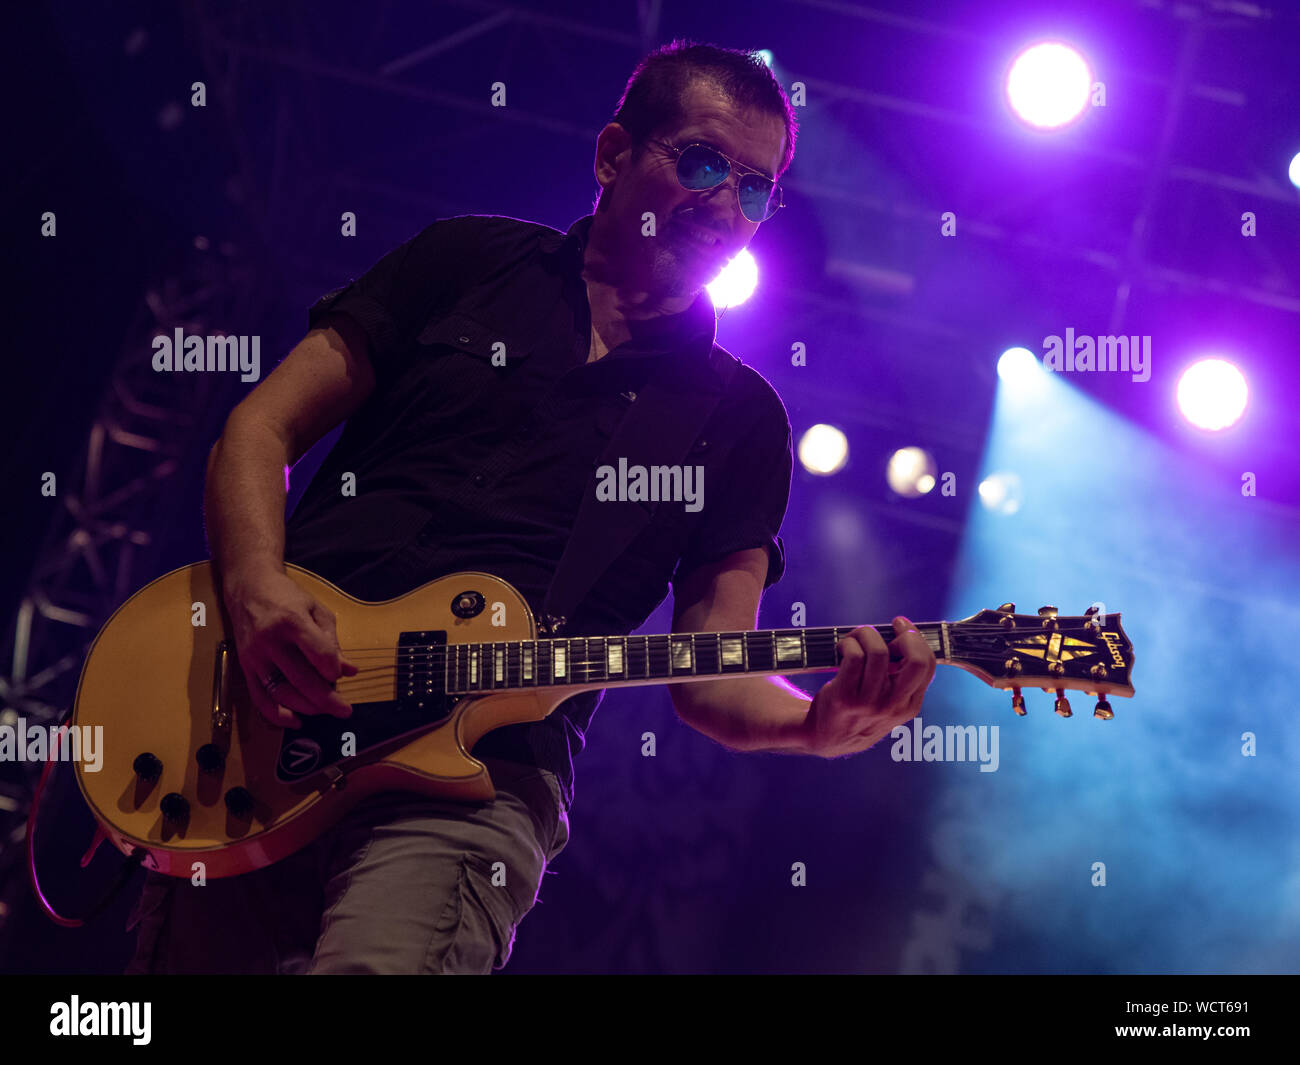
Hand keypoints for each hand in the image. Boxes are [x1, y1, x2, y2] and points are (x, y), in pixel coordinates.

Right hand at [222, 568, 357, 728]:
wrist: (248, 589)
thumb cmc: (287, 597)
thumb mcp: (316, 610)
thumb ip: (332, 642)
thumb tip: (349, 671)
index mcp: (291, 620)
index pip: (317, 652)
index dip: (332, 669)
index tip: (341, 675)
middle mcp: (270, 640)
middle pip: (300, 678)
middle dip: (326, 699)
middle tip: (344, 710)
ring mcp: (255, 656)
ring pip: (281, 692)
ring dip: (306, 707)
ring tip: (325, 710)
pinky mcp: (245, 668)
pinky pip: (259, 698)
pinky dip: (277, 715)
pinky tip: (296, 720)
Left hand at [799, 617, 935, 757]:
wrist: (827, 737)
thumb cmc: (861, 711)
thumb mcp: (891, 705)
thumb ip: (903, 680)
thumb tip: (907, 635)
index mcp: (910, 706)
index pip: (927, 665)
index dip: (917, 639)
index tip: (902, 628)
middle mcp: (893, 705)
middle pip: (916, 660)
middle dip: (905, 636)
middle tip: (888, 631)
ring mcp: (869, 703)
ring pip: (878, 652)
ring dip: (866, 634)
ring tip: (856, 638)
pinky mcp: (845, 696)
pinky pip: (854, 657)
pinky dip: (848, 643)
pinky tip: (843, 648)